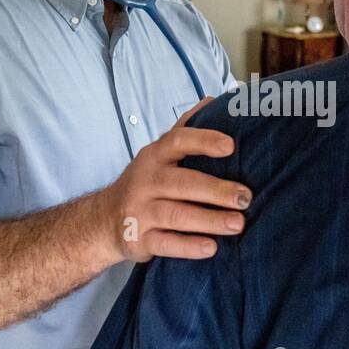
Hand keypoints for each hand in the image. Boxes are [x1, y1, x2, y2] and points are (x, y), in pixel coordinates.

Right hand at [102, 98, 251, 261]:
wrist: (103, 221)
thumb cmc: (145, 183)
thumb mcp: (158, 154)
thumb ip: (185, 129)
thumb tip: (214, 101)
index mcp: (154, 156)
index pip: (176, 141)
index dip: (203, 141)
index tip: (230, 146)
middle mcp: (145, 182)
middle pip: (182, 183)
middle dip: (216, 190)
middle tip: (245, 197)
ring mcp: (140, 212)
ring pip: (176, 216)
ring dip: (209, 220)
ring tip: (238, 223)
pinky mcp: (139, 240)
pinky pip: (165, 244)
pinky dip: (188, 247)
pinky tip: (211, 247)